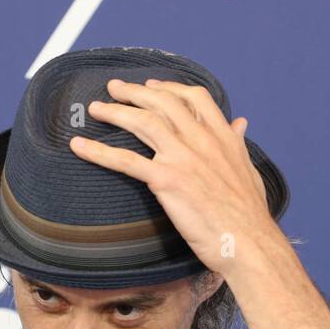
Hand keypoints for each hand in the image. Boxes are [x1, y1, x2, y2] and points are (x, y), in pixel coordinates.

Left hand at [69, 77, 283, 278]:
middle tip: (114, 88)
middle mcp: (202, 140)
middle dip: (135, 92)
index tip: (152, 86)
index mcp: (223, 137)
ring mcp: (184, 158)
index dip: (169, 88)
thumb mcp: (249, 170)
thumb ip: (239, 144)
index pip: (195, 98)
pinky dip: (99, 151)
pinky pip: (126, 161)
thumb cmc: (249, 215)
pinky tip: (80, 146)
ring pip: (143, 122)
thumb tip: (241, 124)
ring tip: (96, 109)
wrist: (248, 242)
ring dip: (115, 112)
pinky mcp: (167, 180)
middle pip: (163, 103)